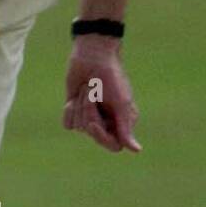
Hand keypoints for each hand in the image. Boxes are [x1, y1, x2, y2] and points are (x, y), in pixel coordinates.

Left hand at [62, 34, 141, 152]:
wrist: (92, 56)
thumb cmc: (111, 77)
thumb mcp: (121, 103)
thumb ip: (125, 129)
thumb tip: (137, 150)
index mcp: (122, 121)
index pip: (113, 145)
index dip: (102, 138)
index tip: (94, 125)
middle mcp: (107, 122)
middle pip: (94, 135)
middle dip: (89, 113)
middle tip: (93, 92)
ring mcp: (90, 117)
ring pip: (79, 127)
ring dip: (81, 105)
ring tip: (88, 88)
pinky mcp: (75, 111)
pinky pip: (68, 124)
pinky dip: (70, 109)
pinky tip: (74, 95)